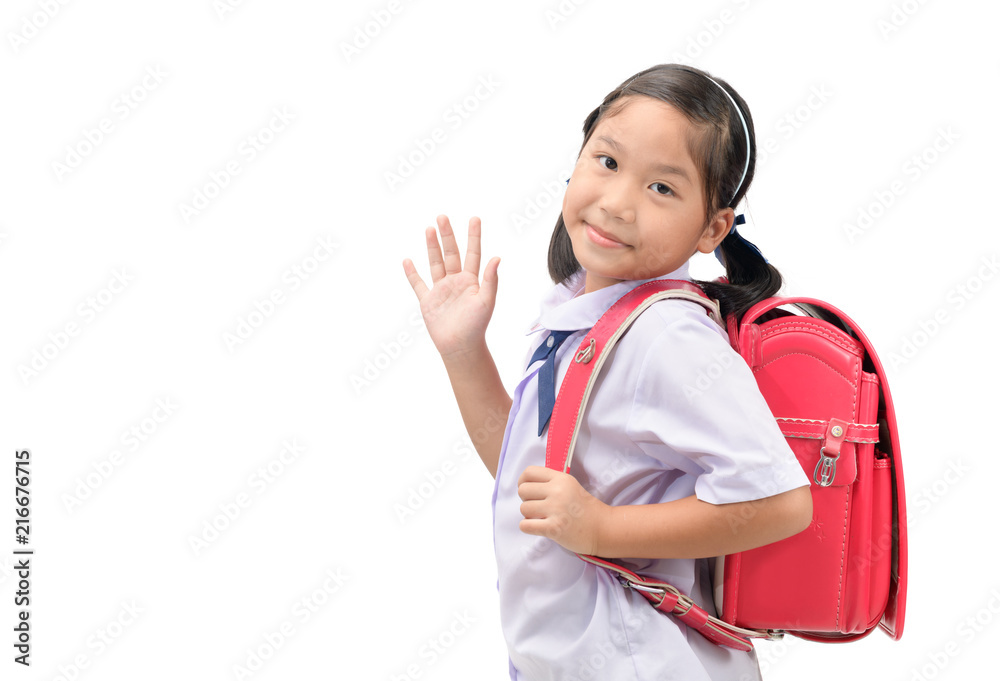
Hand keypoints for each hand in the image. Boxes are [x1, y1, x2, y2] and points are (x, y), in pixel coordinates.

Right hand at [402, 215, 499, 358]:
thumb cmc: (477, 326)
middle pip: (451, 253)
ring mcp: (441, 290)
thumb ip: (490, 279)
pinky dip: (412, 273)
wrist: (460, 347)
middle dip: (447, 235)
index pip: (473, 253)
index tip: (474, 218)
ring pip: (435, 263)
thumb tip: (497, 257)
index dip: (473, 236)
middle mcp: (456, 282)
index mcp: (472, 280)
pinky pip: (418, 284)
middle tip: (442, 217)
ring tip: (429, 229)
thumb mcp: (486, 301)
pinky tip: (407, 260)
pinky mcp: (428, 301)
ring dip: (432, 247)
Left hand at [517, 466, 609, 555]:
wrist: (603, 529)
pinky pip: (525, 526)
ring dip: (529, 515)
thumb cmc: (585, 509)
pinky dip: (528, 528)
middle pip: (523, 490)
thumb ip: (551, 483)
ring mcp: (556, 510)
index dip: (523, 481)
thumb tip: (525, 485)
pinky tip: (540, 527)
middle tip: (538, 506)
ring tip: (542, 518)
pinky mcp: (554, 528)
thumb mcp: (570, 486)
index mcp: (561, 478)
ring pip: (523, 509)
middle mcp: (558, 491)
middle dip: (527, 500)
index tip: (529, 491)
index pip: (529, 472)